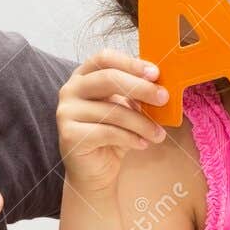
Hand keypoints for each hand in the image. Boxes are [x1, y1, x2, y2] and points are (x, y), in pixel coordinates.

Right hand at [56, 49, 168, 195]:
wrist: (94, 171)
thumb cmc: (112, 136)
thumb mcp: (126, 109)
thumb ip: (136, 94)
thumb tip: (161, 85)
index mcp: (83, 76)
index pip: (104, 58)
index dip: (131, 63)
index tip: (155, 73)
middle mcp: (70, 90)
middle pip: (108, 79)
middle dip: (140, 88)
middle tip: (163, 98)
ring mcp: (66, 112)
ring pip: (112, 110)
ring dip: (142, 123)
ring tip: (159, 134)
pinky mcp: (69, 135)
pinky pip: (107, 132)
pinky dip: (131, 138)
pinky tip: (142, 144)